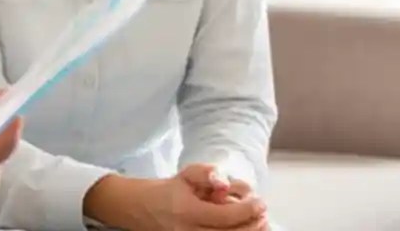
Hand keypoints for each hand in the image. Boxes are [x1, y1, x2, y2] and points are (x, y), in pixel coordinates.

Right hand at [85, 165, 268, 230]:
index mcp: (187, 211)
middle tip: (263, 213)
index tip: (260, 201)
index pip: (226, 216)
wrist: (136, 208)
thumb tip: (225, 183)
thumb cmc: (164, 191)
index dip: (248, 210)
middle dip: (254, 225)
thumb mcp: (185, 175)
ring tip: (258, 223)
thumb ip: (207, 173)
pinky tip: (241, 229)